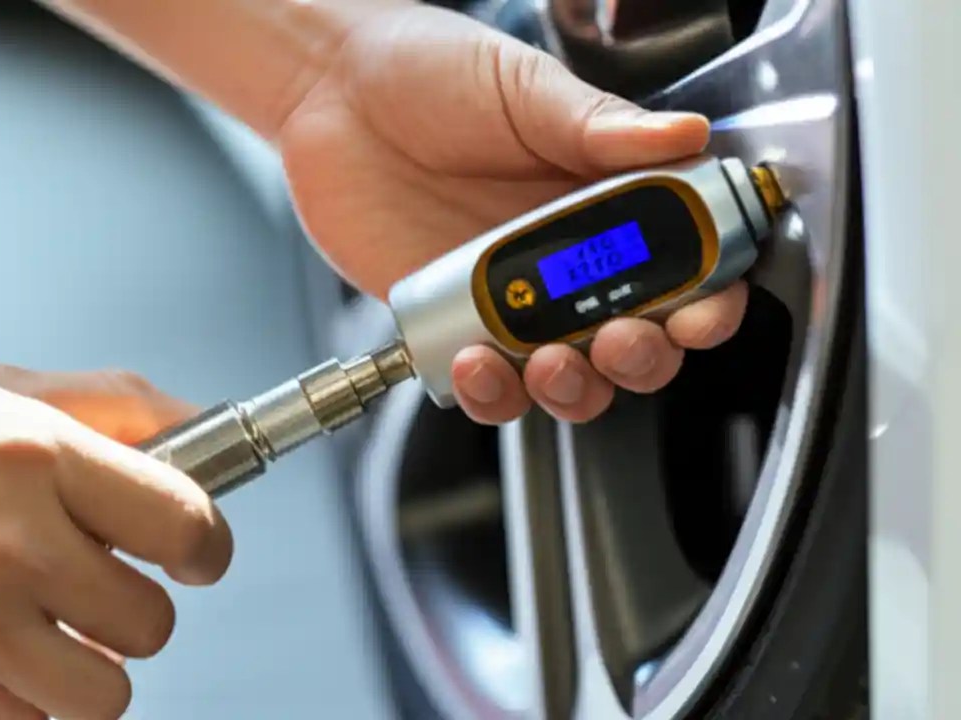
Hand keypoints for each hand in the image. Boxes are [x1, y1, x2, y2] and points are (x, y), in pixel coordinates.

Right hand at [0, 357, 226, 719]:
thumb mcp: (5, 389)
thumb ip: (114, 406)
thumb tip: (202, 426)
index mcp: (40, 458)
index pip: (185, 527)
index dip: (207, 550)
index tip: (193, 558)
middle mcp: (12, 544)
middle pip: (152, 624)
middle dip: (134, 611)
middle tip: (92, 589)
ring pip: (106, 696)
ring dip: (92, 670)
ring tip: (51, 633)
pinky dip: (24, 700)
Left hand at [279, 4, 747, 423]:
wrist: (329, 92)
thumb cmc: (427, 73)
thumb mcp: (523, 88)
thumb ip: (599, 124)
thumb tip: (685, 136)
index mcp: (603, 199)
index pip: (682, 266)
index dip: (706, 300)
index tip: (701, 312)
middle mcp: (565, 261)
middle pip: (636, 340)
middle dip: (642, 358)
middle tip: (619, 339)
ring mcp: (508, 300)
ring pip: (568, 379)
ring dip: (571, 389)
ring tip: (545, 362)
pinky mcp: (451, 326)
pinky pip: (486, 385)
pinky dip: (491, 393)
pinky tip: (474, 361)